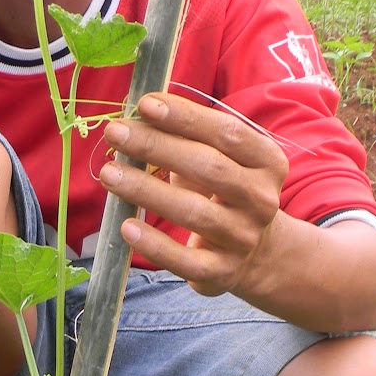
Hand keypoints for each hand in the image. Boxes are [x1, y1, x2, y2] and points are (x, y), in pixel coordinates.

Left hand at [98, 91, 288, 296]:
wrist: (255, 255)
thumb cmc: (224, 194)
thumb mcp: (219, 161)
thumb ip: (189, 138)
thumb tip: (139, 114)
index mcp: (267, 162)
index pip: (227, 133)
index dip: (186, 116)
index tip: (145, 104)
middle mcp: (261, 199)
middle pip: (208, 167)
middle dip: (156, 146)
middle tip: (114, 133)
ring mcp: (243, 238)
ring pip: (193, 212)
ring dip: (145, 190)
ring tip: (108, 173)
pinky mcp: (222, 272)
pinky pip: (184, 260)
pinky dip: (154, 244)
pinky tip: (126, 226)